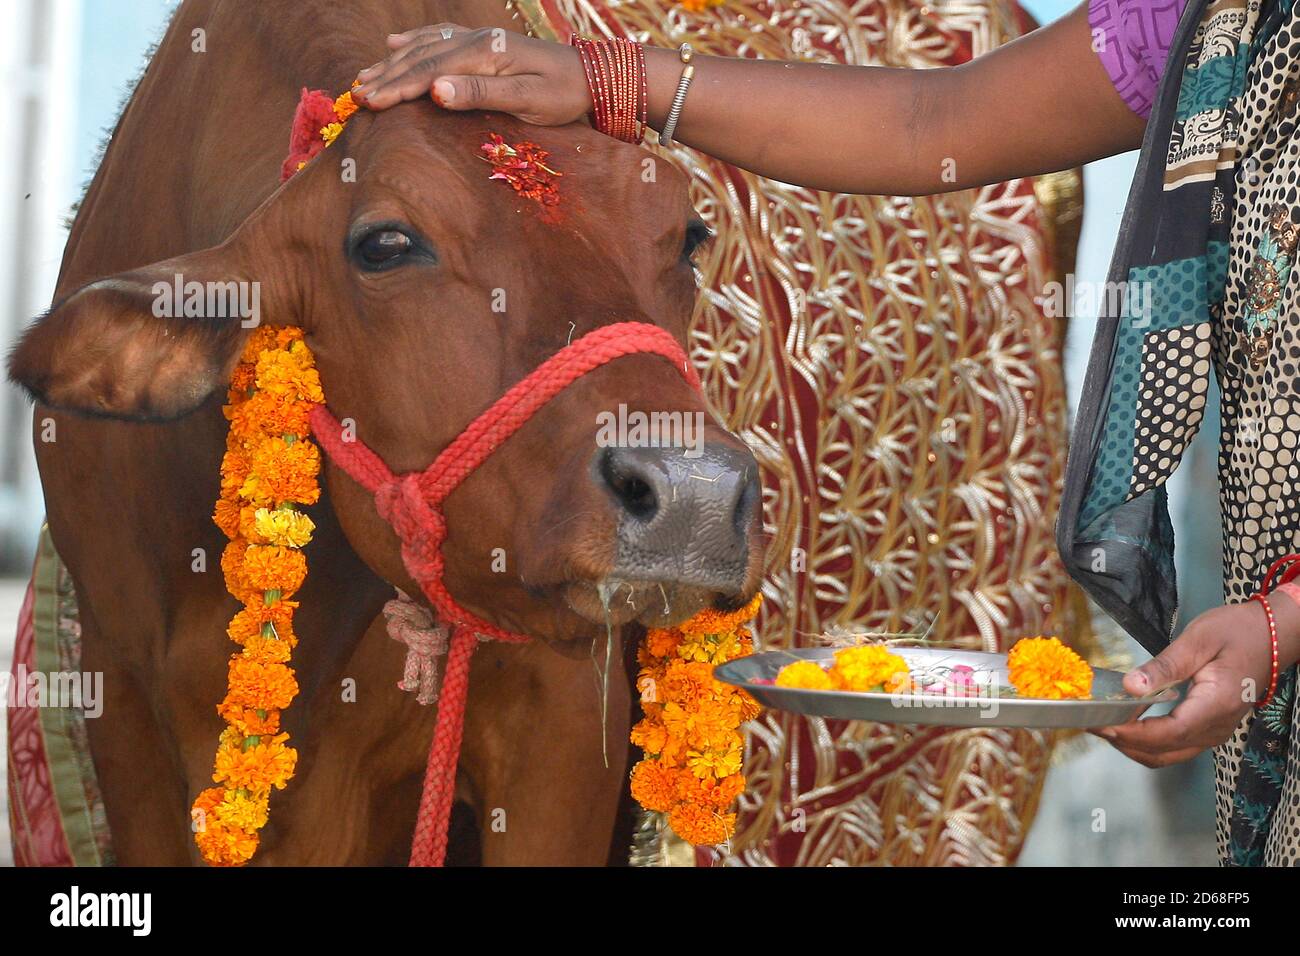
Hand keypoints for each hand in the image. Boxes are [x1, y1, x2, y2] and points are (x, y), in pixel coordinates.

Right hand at [352, 24, 591, 126]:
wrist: (593, 76)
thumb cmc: (564, 95)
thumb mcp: (527, 99)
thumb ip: (481, 93)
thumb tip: (436, 90)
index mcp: (484, 54)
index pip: (430, 73)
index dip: (397, 88)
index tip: (369, 103)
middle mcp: (476, 41)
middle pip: (421, 58)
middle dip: (386, 77)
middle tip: (356, 95)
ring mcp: (479, 40)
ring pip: (425, 47)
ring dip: (393, 61)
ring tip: (365, 76)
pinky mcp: (484, 45)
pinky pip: (440, 38)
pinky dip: (414, 43)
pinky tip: (396, 43)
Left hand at [1096, 598, 1296, 766]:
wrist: (1271, 635)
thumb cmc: (1237, 632)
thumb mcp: (1197, 641)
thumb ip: (1163, 667)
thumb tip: (1130, 687)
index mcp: (1214, 705)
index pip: (1166, 733)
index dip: (1129, 733)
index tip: (1099, 722)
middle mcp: (1216, 728)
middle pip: (1162, 752)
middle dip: (1122, 741)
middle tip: (1090, 721)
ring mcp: (1214, 732)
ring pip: (1166, 755)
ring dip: (1132, 745)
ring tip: (1103, 721)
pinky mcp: (1209, 728)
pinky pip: (1174, 746)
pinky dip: (1147, 741)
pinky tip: (1128, 721)